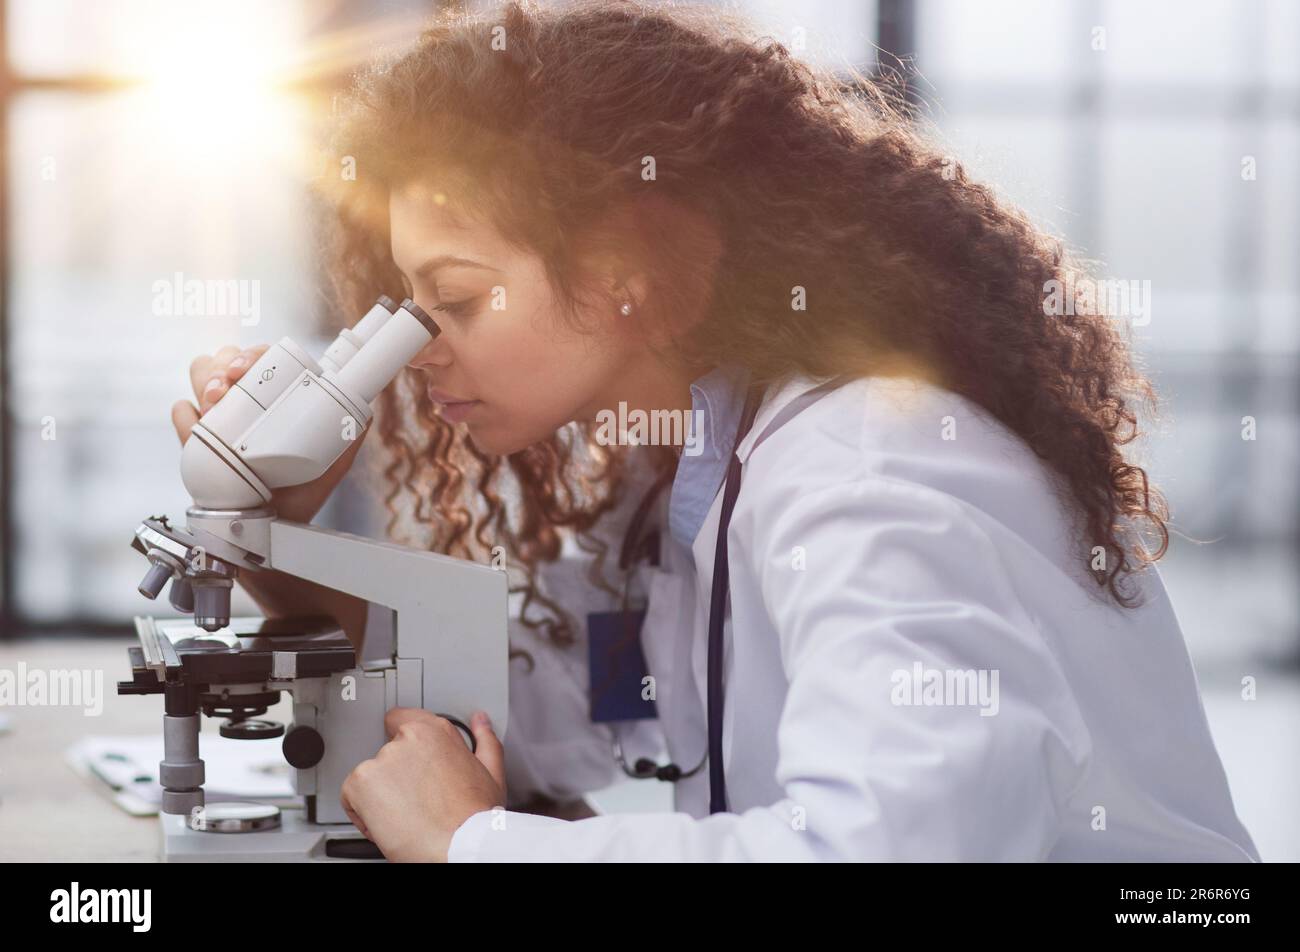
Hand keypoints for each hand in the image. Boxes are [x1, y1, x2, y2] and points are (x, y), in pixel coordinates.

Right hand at [171, 344, 369, 523]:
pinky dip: (185, 416)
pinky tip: (197, 427)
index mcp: (278, 397)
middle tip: (223, 392)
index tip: (243, 371)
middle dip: (219, 369)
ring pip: (200, 375)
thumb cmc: (302, 496)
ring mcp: (220, 418)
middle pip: (223, 361)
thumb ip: (349, 439)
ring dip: (203, 384)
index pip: (261, 359)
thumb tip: (366, 414)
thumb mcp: (333, 467)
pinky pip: (181, 412)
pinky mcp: (195, 439)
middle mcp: (247, 401)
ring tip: (212, 409)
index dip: (249, 356)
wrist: (269, 534)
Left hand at [340, 708, 505, 862]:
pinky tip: (389, 824)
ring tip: (405, 816)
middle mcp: (405, 740)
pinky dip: (363, 814)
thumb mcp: (491, 773)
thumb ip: (485, 740)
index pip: (400, 719)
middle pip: (387, 754)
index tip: (408, 762)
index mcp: (435, 731)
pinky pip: (352, 797)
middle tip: (416, 800)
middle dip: (397, 776)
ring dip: (380, 795)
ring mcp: (381, 760)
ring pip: (370, 776)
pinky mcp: (360, 783)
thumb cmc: (475, 818)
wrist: (460, 847)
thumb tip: (481, 722)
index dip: (402, 743)